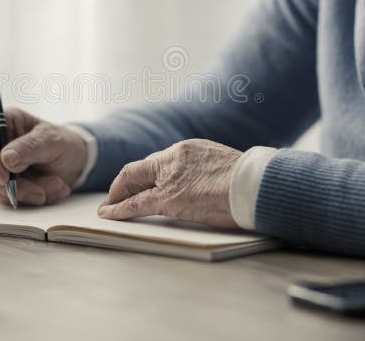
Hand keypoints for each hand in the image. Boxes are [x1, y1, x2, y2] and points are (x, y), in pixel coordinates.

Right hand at [0, 107, 87, 205]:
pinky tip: (55, 190)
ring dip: (27, 193)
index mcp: (1, 121)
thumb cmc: (64, 142)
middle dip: (14, 185)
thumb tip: (5, 160)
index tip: (5, 176)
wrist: (75, 160)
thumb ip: (30, 147)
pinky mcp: (4, 184)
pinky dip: (31, 199)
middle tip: (42, 192)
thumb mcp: (53, 140)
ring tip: (57, 185)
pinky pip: (9, 198)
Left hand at [97, 139, 240, 228]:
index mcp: (189, 149)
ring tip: (108, 208)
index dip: (143, 173)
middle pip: (139, 168)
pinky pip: (136, 204)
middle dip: (124, 183)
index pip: (157, 160)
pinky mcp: (169, 198)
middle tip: (114, 196)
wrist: (255, 184)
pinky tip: (109, 215)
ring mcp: (170, 177)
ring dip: (118, 196)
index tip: (137, 182)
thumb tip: (205, 185)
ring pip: (134, 183)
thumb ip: (206, 171)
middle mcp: (175, 157)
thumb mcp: (224, 166)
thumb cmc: (251, 181)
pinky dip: (119, 210)